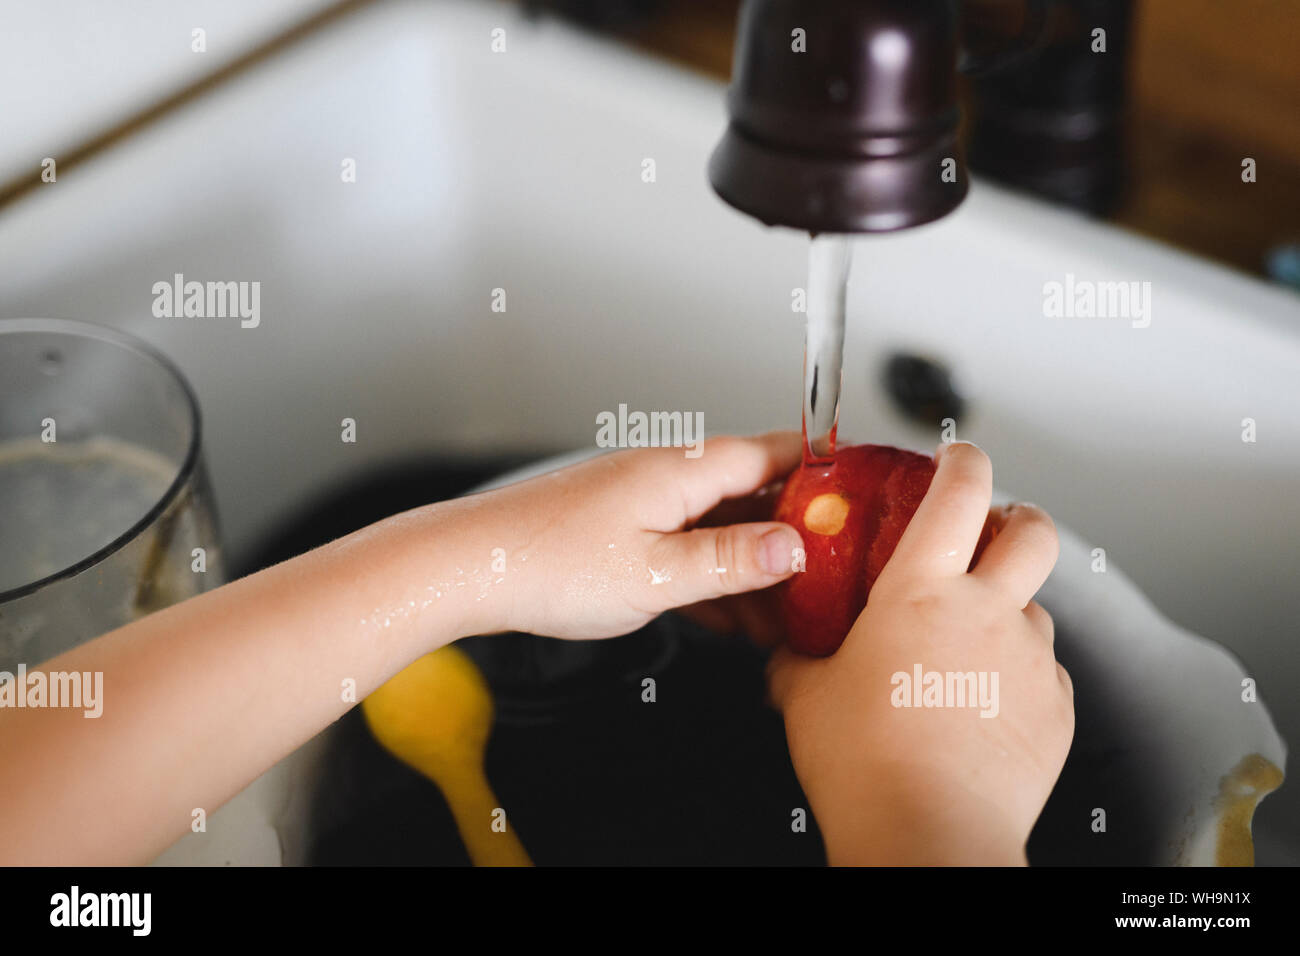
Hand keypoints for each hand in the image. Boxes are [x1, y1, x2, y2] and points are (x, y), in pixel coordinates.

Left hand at [469, 432, 805, 639]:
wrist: (465, 568)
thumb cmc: (544, 564)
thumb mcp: (657, 574)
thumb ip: (731, 560)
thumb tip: (795, 546)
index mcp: (681, 471)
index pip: (774, 453)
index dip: (823, 469)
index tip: (861, 487)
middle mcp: (663, 475)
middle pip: (751, 492)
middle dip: (792, 531)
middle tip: (830, 571)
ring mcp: (640, 501)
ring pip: (717, 524)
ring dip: (751, 561)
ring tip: (783, 610)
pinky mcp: (618, 529)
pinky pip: (682, 544)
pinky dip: (710, 574)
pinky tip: (726, 613)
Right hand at [767, 441, 1073, 864]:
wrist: (925, 835)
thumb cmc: (864, 765)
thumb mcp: (805, 696)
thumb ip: (802, 659)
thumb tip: (792, 653)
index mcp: (921, 592)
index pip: (958, 492)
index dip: (962, 459)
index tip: (956, 454)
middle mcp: (987, 613)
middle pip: (1032, 532)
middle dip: (1018, 519)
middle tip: (996, 529)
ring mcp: (1028, 660)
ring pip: (1037, 609)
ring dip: (1011, 612)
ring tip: (973, 646)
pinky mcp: (1055, 709)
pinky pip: (1044, 674)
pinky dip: (1019, 676)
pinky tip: (984, 704)